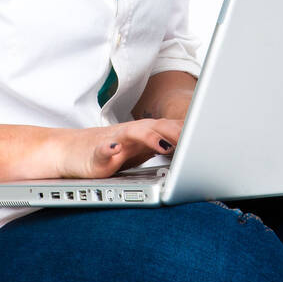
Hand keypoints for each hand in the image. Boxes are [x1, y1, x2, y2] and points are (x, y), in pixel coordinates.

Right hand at [49, 117, 183, 179]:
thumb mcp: (141, 150)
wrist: (70, 151)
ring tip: (164, 146)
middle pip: (157, 126)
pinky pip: (101, 150)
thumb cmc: (110, 152)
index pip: (171, 127)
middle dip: (176, 131)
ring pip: (133, 134)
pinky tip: (115, 151)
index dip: (190, 130)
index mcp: (144, 133)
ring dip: (150, 137)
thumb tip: (191, 147)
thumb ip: (163, 145)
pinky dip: (108, 150)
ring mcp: (113, 142)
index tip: (212, 134)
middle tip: (196, 139)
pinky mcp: (95, 155)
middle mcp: (131, 133)